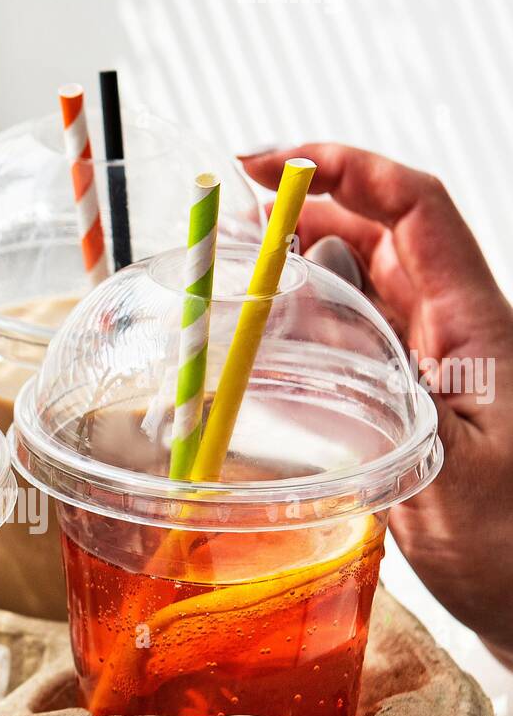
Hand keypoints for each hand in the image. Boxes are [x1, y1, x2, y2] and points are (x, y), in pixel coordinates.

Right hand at [241, 144, 512, 669]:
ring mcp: (435, 364)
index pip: (416, 211)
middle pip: (381, 235)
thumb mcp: (441, 474)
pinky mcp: (416, 399)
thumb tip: (296, 329)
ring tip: (235, 275)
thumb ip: (374, 402)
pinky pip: (358, 339)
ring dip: (303, 266)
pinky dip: (310, 325)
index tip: (275, 166)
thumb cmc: (510, 549)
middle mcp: (457, 331)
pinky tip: (267, 346)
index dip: (349, 168)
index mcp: (477, 327)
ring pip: (364, 284)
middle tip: (229, 222)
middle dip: (307, 209)